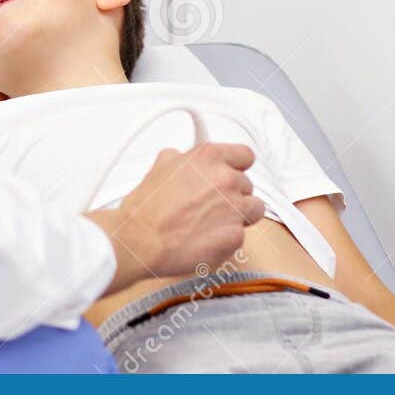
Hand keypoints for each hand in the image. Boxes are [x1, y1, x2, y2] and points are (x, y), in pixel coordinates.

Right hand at [86, 142, 265, 292]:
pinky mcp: (235, 235)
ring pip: (253, 209)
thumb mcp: (159, 167)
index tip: (233, 173)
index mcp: (208, 158)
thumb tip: (184, 160)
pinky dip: (227, 238)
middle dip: (233, 194)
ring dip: (239, 215)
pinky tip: (205, 238)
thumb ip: (182, 160)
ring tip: (214, 222)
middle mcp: (225, 179)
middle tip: (211, 204)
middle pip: (247, 185)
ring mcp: (234, 207)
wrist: (140, 239)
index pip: (244, 156)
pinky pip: (241, 235)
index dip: (238, 166)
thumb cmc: (145, 208)